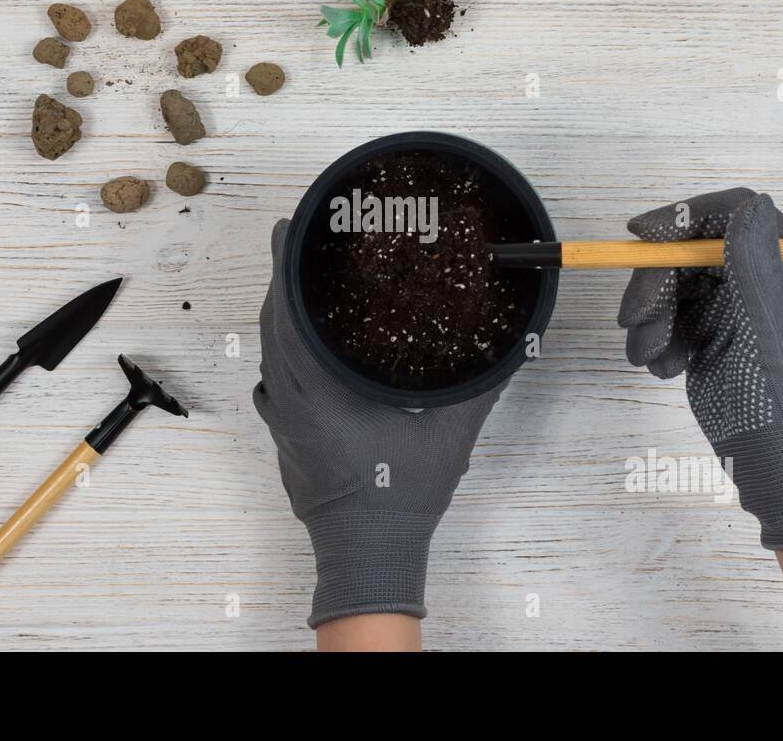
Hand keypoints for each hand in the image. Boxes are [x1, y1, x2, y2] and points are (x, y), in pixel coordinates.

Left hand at [254, 220, 503, 627]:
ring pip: (269, 350)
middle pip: (271, 324)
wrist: (366, 554)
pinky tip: (299, 338)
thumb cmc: (399, 497)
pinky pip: (273, 374)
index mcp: (318, 391)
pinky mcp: (284, 433)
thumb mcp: (449, 434)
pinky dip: (281, 345)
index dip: (286, 267)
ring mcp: (281, 419)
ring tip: (297, 276)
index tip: (289, 228)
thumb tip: (513, 344)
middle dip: (281, 277)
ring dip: (279, 310)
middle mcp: (289, 400)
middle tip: (295, 237)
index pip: (288, 314)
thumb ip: (480, 384)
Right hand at [618, 189, 782, 549]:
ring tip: (650, 358)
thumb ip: (754, 268)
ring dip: (651, 317)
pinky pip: (668, 315)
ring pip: (673, 283)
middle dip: (657, 282)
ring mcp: (734, 305)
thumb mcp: (769, 333)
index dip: (687, 217)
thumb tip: (749, 204)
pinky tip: (667, 369)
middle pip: (691, 249)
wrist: (780, 472)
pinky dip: (656, 340)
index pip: (735, 215)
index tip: (642, 234)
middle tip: (632, 319)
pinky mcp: (709, 331)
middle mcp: (763, 278)